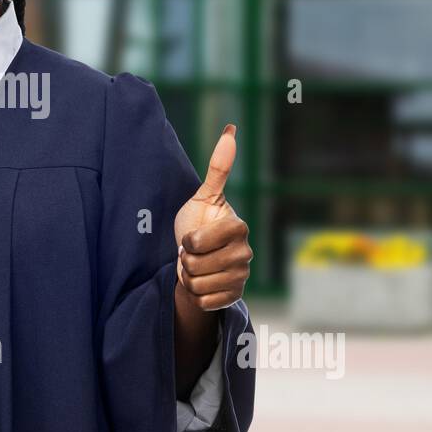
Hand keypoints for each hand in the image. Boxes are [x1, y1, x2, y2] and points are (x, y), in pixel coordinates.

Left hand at [172, 124, 251, 311]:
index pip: (195, 242)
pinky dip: (195, 294)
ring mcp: (242, 277)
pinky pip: (202, 300)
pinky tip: (202, 283)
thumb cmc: (198, 223)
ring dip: (188, 277)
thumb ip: (218, 168)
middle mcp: (246, 253)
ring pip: (197, 284)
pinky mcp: (234, 297)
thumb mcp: (203, 197)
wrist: (197, 258)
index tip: (190, 237)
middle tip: (192, 253)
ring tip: (196, 267)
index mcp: (239, 227)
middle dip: (185, 260)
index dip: (185, 241)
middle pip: (194, 265)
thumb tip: (231, 131)